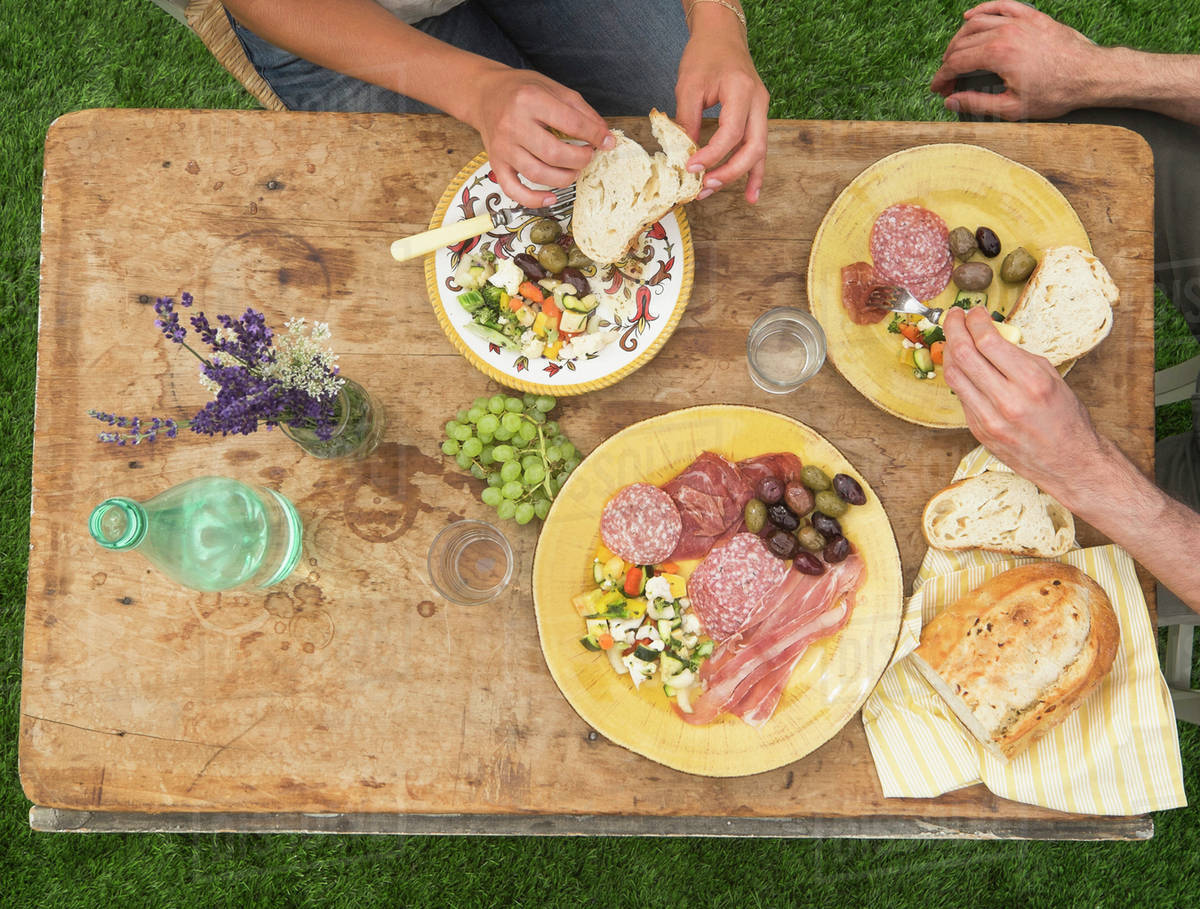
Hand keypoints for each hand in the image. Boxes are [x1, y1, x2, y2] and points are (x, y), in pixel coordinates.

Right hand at [467, 67, 613, 208]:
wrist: (485, 94)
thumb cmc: (521, 91)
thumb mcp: (554, 89)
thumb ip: (581, 111)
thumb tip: (604, 136)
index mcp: (530, 99)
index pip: (570, 123)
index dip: (594, 135)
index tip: (607, 142)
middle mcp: (513, 124)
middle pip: (554, 153)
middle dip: (580, 159)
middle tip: (588, 156)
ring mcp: (503, 147)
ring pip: (537, 174)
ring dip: (564, 178)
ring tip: (573, 170)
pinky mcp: (496, 163)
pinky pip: (513, 190)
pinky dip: (534, 200)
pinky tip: (551, 197)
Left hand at [675, 23, 768, 202]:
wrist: (722, 35)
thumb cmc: (704, 55)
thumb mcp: (689, 85)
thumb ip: (688, 120)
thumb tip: (683, 154)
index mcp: (742, 91)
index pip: (730, 132)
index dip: (711, 155)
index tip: (691, 167)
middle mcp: (758, 102)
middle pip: (752, 147)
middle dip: (729, 172)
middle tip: (705, 187)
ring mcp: (762, 109)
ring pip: (759, 151)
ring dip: (743, 176)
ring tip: (731, 197)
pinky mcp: (757, 116)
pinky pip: (759, 147)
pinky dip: (755, 171)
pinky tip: (752, 193)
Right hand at [930, 0, 1104, 119]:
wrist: (1090, 74)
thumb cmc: (1056, 92)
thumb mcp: (1012, 108)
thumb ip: (976, 103)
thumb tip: (951, 101)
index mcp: (997, 54)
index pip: (957, 62)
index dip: (942, 77)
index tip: (938, 89)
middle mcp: (1005, 32)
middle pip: (963, 42)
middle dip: (948, 62)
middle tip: (946, 79)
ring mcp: (1019, 21)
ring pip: (977, 22)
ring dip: (960, 38)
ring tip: (954, 54)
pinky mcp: (1032, 17)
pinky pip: (1001, 5)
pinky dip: (983, 9)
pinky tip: (971, 16)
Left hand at [940, 306, 1105, 507]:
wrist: (1069, 462)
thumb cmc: (1065, 418)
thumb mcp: (1051, 377)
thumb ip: (1020, 355)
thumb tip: (992, 334)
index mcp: (1030, 382)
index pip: (988, 341)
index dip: (975, 320)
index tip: (975, 312)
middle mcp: (1006, 400)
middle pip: (963, 355)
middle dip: (953, 328)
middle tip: (953, 316)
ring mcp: (988, 418)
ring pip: (954, 375)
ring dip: (949, 351)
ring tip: (952, 338)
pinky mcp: (978, 430)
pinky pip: (960, 396)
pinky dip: (958, 376)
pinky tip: (962, 365)